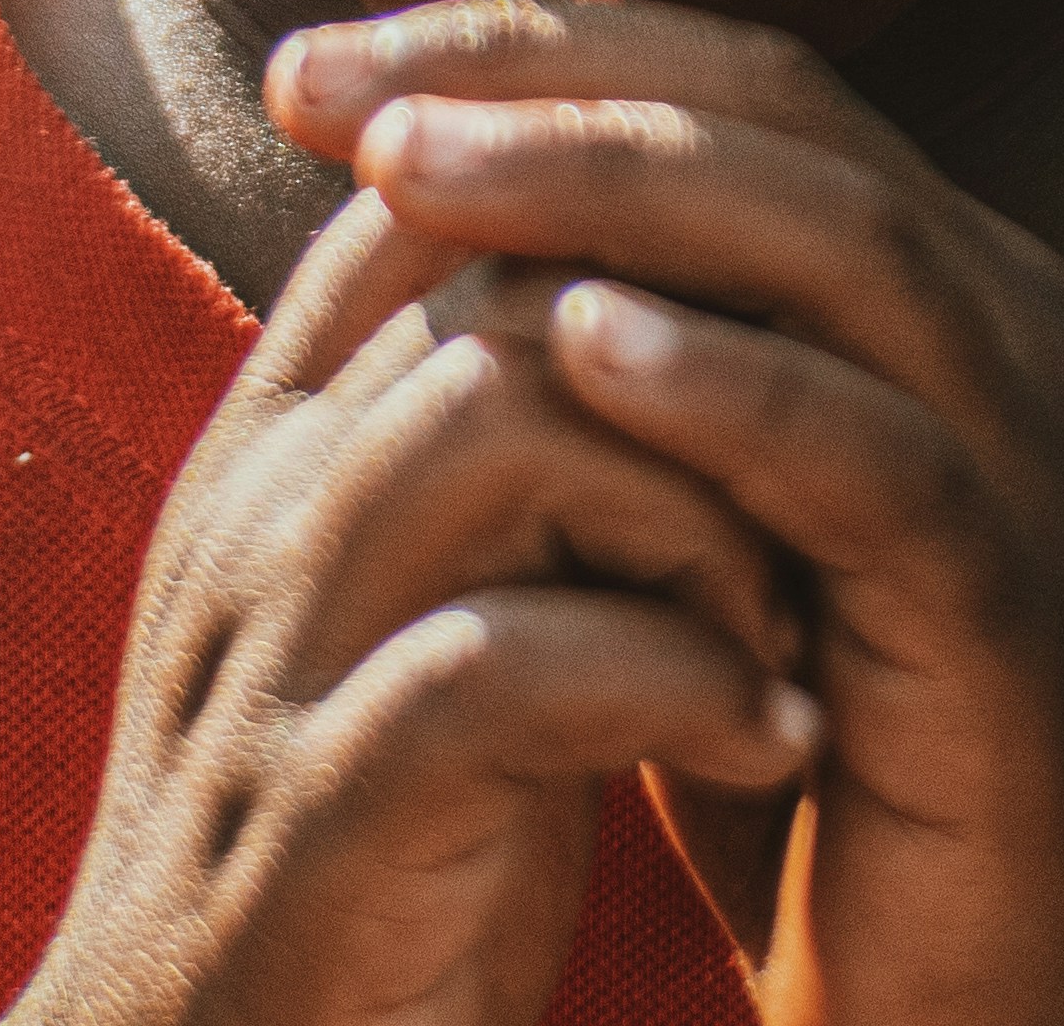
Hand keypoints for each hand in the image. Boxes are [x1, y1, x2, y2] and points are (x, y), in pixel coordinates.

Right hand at [16, 174, 822, 1025]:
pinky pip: (510, 663)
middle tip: (809, 493)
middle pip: (493, 279)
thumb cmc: (372, 866)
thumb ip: (490, 466)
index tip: (768, 336)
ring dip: (698, 507)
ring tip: (787, 619)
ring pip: (499, 422)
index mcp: (273, 453)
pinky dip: (682, 682)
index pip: (430, 196)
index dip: (623, 218)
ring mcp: (276, 662)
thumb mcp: (422, 619)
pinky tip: (770, 737)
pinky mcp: (325, 821)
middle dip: (695, 362)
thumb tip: (666, 307)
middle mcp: (254, 516)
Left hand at [270, 0, 1063, 1025]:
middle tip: (339, 89)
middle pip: (780, 111)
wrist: (1011, 1006)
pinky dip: (729, 388)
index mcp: (937, 281)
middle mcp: (1006, 322)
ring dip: (611, 185)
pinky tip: (576, 347)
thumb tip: (407, 204)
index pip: (731, 77)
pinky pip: (877, 460)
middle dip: (545, 79)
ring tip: (413, 170)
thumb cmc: (822, 760)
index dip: (527, 42)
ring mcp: (1030, 453)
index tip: (312, 62)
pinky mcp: (1017, 603)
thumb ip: (619, 357)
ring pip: (833, 242)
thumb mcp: (698, 519)